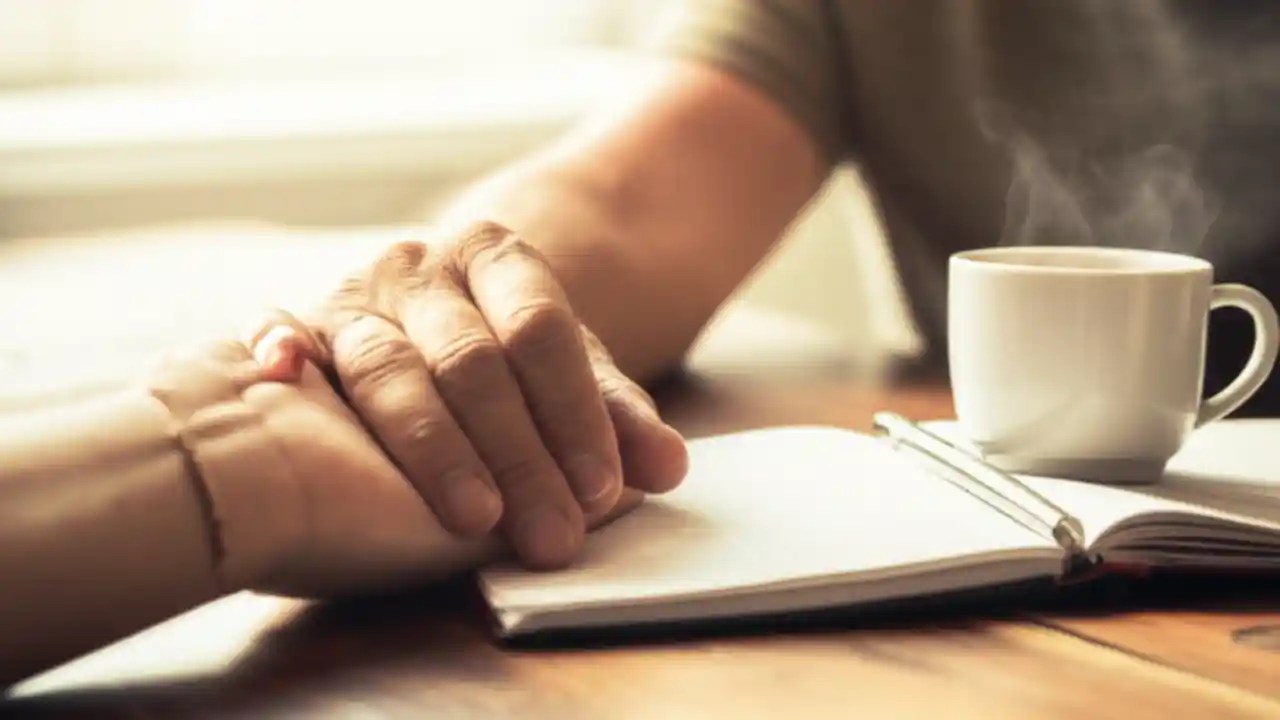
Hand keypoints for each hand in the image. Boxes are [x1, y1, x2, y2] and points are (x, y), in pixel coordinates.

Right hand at [248, 221, 687, 568]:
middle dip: (520, 454)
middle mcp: (419, 266)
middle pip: (473, 359)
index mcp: (496, 257)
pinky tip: (281, 369)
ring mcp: (353, 294)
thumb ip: (610, 421)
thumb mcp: (560, 388)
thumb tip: (669, 468)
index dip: (573, 414)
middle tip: (553, 534)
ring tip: (478, 518)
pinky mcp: (293, 326)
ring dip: (435, 448)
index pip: (541, 331)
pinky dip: (276, 343)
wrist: (418, 316)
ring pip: (390, 369)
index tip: (601, 489)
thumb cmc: (496, 371)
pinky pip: (277, 330)